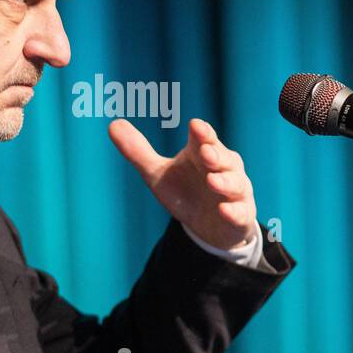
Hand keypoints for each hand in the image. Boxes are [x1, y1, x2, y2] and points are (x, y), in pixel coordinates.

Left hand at [108, 117, 258, 250]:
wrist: (209, 227)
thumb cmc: (186, 192)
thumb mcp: (158, 174)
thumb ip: (137, 151)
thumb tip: (112, 124)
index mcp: (203, 153)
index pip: (204, 138)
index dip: (202, 132)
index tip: (195, 126)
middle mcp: (224, 168)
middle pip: (222, 157)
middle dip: (214, 154)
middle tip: (204, 152)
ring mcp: (234, 192)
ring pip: (235, 183)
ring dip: (225, 181)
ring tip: (212, 180)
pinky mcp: (240, 215)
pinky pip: (240, 212)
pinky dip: (234, 210)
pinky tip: (224, 209)